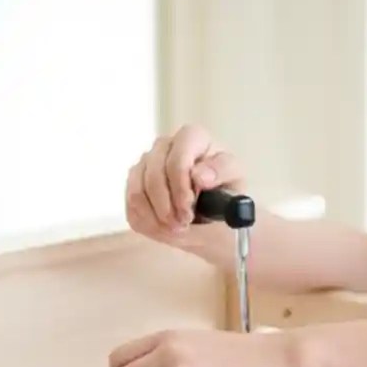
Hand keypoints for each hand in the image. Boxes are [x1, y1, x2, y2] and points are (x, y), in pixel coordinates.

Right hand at [126, 124, 246, 241]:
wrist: (213, 212)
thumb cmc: (224, 190)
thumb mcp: (234, 179)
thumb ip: (221, 171)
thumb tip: (200, 175)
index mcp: (192, 138)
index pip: (177, 155)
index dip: (180, 184)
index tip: (189, 206)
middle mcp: (164, 146)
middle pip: (154, 174)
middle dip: (168, 205)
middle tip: (183, 224)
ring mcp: (145, 165)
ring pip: (138, 192)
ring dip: (158, 217)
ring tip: (178, 228)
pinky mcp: (134, 186)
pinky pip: (132, 207)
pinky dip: (149, 223)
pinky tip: (166, 228)